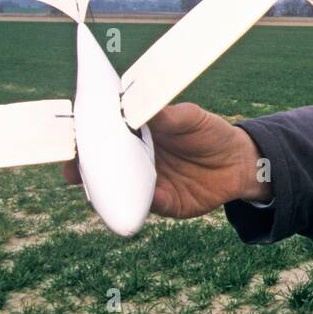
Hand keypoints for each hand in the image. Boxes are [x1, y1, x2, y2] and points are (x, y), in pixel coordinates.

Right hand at [62, 102, 268, 218]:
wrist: (240, 161)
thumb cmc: (211, 133)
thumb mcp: (191, 117)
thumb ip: (165, 115)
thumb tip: (136, 108)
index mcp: (138, 137)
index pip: (105, 139)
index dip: (85, 141)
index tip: (72, 142)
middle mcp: (137, 162)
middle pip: (104, 170)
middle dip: (85, 172)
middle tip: (72, 172)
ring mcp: (149, 184)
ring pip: (121, 192)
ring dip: (110, 193)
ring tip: (101, 190)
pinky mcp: (166, 204)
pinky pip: (151, 205)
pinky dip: (146, 203)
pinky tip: (147, 197)